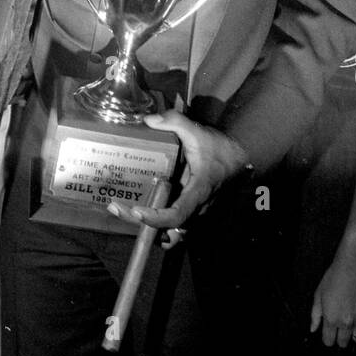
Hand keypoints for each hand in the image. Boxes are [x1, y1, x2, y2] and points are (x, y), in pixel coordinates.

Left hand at [107, 111, 249, 231]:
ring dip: (148, 229)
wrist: (241, 159)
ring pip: (171, 235)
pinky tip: (140, 213)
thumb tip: (149, 120)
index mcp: (197, 192)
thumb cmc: (220, 148)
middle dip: (139, 223)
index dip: (156, 218)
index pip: (177, 215)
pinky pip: (174, 230)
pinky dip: (159, 228)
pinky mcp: (192, 213)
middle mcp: (196, 209)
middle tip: (115, 207)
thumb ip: (175, 121)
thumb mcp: (198, 132)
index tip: (136, 211)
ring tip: (123, 212)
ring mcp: (195, 214)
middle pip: (167, 229)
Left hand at [310, 256, 355, 348]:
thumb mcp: (318, 295)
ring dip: (353, 333)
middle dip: (339, 338)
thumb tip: (313, 328)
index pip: (329, 341)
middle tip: (338, 328)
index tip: (328, 333)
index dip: (327, 338)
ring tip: (350, 323)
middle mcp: (346, 322)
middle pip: (343, 343)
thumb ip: (315, 315)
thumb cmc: (334, 278)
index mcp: (331, 319)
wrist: (353, 267)